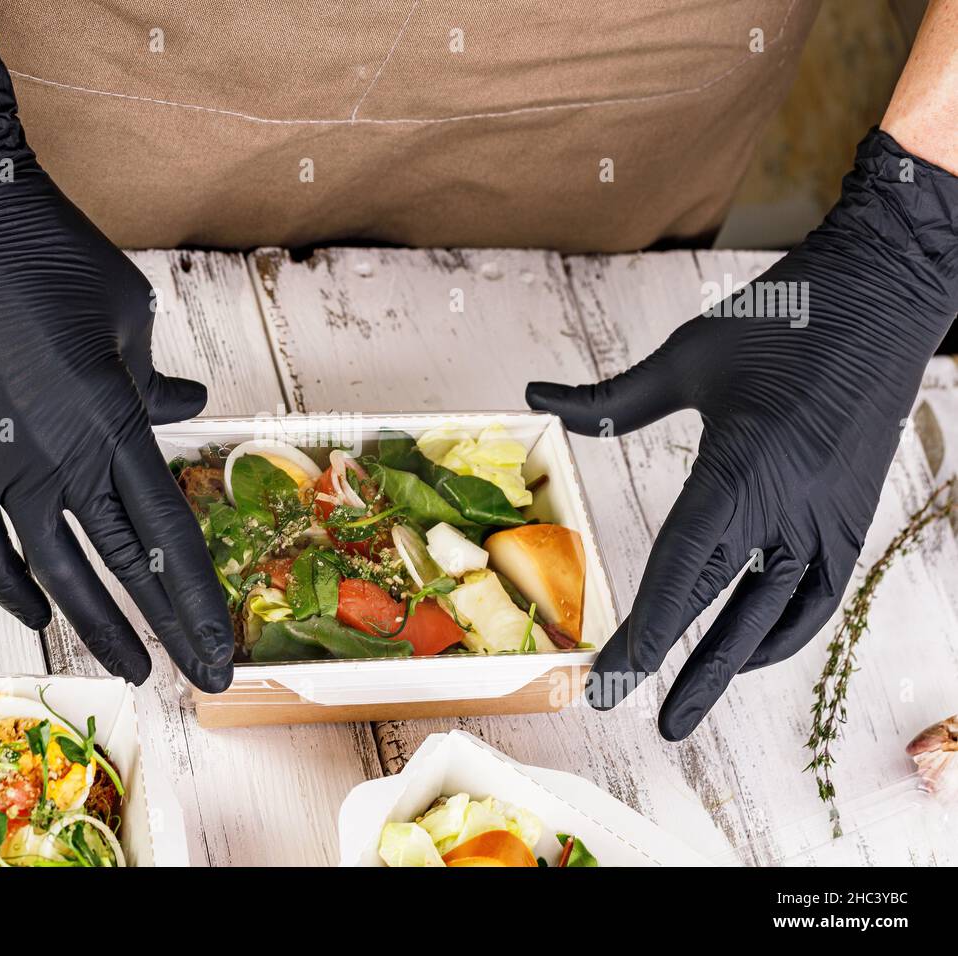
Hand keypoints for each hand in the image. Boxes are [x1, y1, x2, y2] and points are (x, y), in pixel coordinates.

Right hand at [0, 35, 233, 690]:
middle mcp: (58, 457)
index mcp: (112, 421)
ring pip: (53, 568)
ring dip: (92, 623)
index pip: (167, 536)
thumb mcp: (128, 312)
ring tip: (126, 668)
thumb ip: (155, 377)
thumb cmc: (50, 252)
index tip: (220, 652)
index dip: (198, 601)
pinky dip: (8, 580)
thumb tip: (184, 404)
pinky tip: (34, 615)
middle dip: (164, 629)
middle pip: (121, 566)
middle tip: (195, 681)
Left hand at [527, 129, 957, 739]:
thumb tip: (534, 396)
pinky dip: (780, 630)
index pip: (682, 569)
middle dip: (674, 666)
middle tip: (629, 714)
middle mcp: (793, 506)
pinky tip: (748, 648)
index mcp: (744, 467)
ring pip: (778, 615)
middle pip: (723, 607)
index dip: (643, 632)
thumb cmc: (783, 318)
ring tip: (686, 704)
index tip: (608, 678)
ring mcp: (831, 517)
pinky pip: (816, 595)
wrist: (887, 295)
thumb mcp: (687, 355)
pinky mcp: (853, 516)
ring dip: (730, 665)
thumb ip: (611, 397)